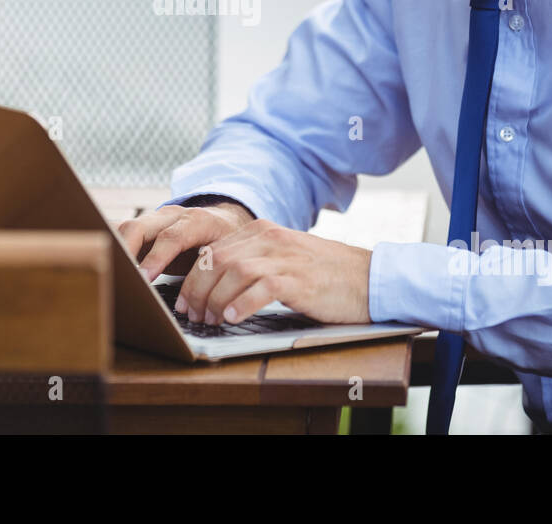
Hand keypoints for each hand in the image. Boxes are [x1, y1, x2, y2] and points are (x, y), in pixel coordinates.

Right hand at [117, 198, 254, 281]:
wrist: (223, 222)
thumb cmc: (225, 242)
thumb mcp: (226, 254)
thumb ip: (207, 270)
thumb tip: (193, 300)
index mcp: (197, 220)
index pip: (173, 236)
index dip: (156, 258)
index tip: (144, 280)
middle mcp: (172, 215)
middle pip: (139, 226)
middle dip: (125, 250)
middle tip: (118, 276)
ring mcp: (154, 219)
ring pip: (126, 227)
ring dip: (115, 249)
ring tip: (108, 273)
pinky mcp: (143, 228)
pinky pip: (123, 233)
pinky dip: (113, 248)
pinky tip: (108, 266)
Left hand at [176, 219, 372, 324]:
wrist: (369, 278)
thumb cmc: (324, 275)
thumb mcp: (283, 259)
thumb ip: (253, 263)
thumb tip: (215, 286)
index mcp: (262, 231)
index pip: (214, 249)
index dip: (192, 277)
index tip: (183, 301)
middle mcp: (270, 238)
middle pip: (216, 260)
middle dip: (197, 289)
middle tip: (191, 315)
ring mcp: (285, 257)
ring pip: (233, 272)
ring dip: (214, 299)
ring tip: (209, 320)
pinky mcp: (299, 279)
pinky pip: (262, 287)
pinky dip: (242, 303)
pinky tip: (232, 318)